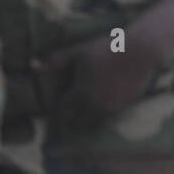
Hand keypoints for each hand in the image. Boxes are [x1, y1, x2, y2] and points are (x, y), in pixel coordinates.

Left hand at [39, 29, 162, 129]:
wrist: (141, 49)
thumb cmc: (108, 47)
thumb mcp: (79, 51)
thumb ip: (55, 60)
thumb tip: (32, 65)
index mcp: (81, 92)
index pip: (63, 113)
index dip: (56, 117)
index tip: (54, 118)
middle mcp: (95, 104)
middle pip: (78, 124)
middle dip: (70, 125)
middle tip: (66, 125)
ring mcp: (111, 107)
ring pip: (94, 126)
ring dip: (86, 126)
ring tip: (81, 124)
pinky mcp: (125, 106)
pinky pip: (109, 120)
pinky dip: (101, 120)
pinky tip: (100, 113)